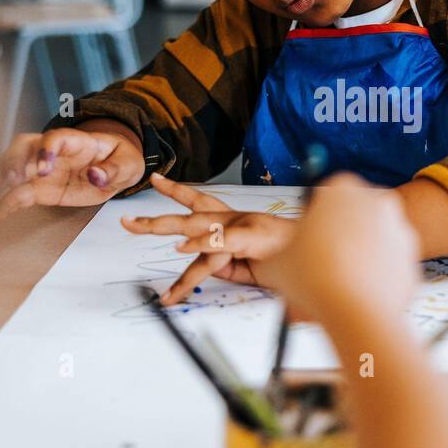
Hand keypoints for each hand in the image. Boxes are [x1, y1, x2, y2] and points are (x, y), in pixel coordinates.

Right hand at [0, 119, 142, 216]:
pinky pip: (20, 193)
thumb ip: (113, 169)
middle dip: (14, 160)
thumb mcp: (127, 162)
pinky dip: (7, 202)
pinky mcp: (42, 189)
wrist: (118, 168)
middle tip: (12, 179)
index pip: (55, 138)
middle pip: (26, 146)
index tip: (44, 168)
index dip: (46, 150)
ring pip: (15, 165)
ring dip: (2, 176)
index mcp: (77, 141)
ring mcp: (44, 170)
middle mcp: (55, 152)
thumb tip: (96, 175)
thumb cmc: (121, 158)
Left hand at [119, 172, 297, 304]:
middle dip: (155, 219)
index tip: (155, 179)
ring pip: (197, 225)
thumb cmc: (287, 262)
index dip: (177, 190)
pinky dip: (200, 246)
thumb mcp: (246, 268)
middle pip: (189, 214)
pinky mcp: (251, 239)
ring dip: (166, 227)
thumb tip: (199, 264)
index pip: (200, 202)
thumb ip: (222, 264)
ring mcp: (242, 226)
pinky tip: (181, 249)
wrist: (322, 257)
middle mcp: (234, 219)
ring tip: (139, 227)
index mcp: (233, 223)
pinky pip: (220, 243)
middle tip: (126, 221)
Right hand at [262, 174, 420, 332]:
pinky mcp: (414, 257)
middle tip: (321, 263)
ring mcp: (400, 228)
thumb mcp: (276, 263)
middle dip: (340, 236)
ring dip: (359, 256)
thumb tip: (277, 264)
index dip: (314, 222)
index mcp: (342, 188)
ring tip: (339, 284)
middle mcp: (376, 200)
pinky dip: (377, 276)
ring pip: (373, 240)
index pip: (325, 196)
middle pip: (354, 215)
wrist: (356, 313)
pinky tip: (358, 294)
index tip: (307, 242)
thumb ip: (278, 256)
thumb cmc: (315, 280)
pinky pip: (389, 264)